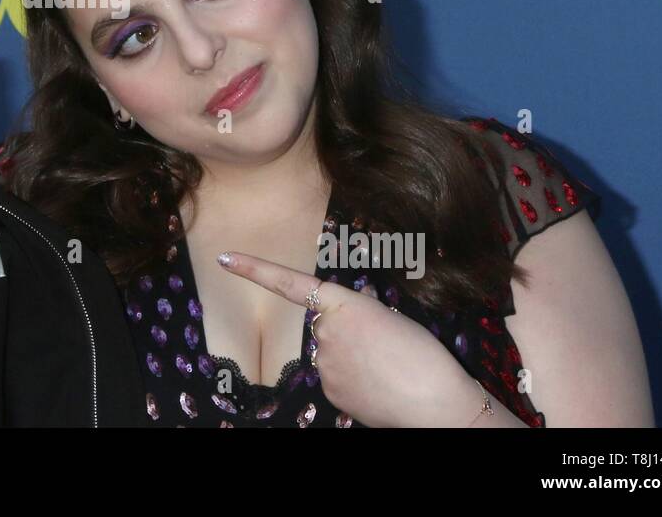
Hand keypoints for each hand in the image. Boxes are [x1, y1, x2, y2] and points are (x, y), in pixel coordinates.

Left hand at [219, 252, 481, 426]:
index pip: (289, 283)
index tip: (226, 258)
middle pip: (323, 326)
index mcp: (342, 304)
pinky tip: (378, 385)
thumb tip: (345, 324)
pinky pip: (335, 378)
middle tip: (382, 345)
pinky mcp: (329, 391)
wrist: (435, 403)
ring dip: (350, 357)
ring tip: (385, 367)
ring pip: (329, 354)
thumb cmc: (424, 355)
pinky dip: (353, 380)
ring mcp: (324, 364)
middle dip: (344, 332)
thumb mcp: (391, 318)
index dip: (255, 269)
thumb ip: (357, 314)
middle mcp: (324, 332)